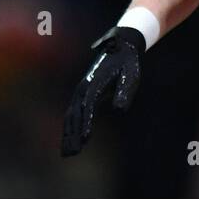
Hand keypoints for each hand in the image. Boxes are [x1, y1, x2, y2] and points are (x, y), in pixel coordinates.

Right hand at [60, 26, 145, 156]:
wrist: (121, 44)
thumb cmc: (128, 61)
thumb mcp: (131, 75)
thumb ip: (125, 91)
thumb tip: (120, 109)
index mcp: (95, 82)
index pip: (88, 107)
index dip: (85, 124)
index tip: (84, 140)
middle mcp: (84, 86)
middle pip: (74, 114)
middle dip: (71, 134)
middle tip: (71, 154)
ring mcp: (82, 88)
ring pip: (71, 114)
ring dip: (68, 133)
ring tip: (67, 152)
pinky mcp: (84, 91)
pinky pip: (74, 110)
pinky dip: (71, 125)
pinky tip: (70, 138)